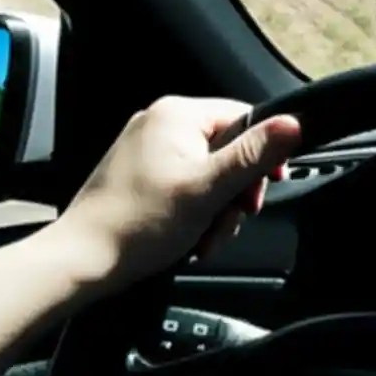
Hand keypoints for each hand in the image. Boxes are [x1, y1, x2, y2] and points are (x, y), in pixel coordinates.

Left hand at [47, 96, 301, 288]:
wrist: (82, 261)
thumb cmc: (138, 224)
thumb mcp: (209, 189)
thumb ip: (254, 155)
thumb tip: (293, 124)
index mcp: (177, 114)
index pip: (244, 119)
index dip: (262, 156)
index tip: (266, 187)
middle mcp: (160, 122)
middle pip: (228, 148)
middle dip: (235, 192)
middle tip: (228, 220)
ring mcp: (146, 148)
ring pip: (208, 171)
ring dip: (216, 208)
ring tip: (204, 235)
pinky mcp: (139, 173)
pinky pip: (185, 183)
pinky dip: (195, 210)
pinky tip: (189, 235)